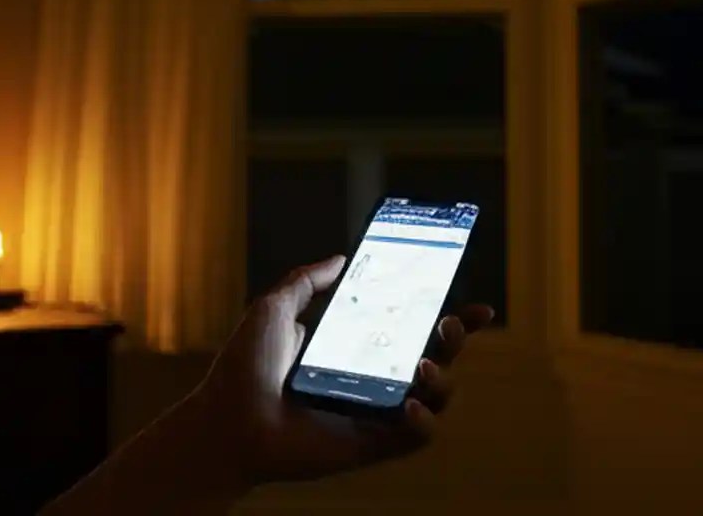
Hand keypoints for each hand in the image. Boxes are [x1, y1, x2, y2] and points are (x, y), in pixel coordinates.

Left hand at [193, 255, 494, 485]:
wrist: (225, 419)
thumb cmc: (244, 368)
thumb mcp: (275, 308)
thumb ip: (306, 280)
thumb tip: (340, 259)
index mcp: (357, 346)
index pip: (414, 329)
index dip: (452, 318)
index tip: (477, 306)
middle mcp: (373, 378)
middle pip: (437, 358)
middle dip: (456, 339)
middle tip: (449, 324)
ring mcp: (376, 412)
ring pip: (436, 397)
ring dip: (443, 378)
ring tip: (422, 364)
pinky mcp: (372, 444)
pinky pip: (417, 437)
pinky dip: (425, 421)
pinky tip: (409, 403)